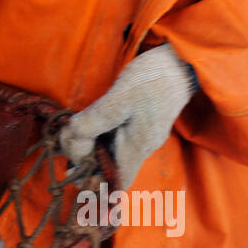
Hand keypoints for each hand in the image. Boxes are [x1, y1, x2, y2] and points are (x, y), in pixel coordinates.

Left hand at [58, 43, 196, 189]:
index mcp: (138, 147)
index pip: (116, 183)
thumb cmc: (153, 78)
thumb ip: (95, 119)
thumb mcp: (121, 97)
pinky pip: (114, 138)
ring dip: (89, 145)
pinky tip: (85, 123)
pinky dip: (98, 135)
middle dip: (84, 158)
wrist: (180, 62)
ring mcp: (141, 137)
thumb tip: (71, 138)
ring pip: (110, 152)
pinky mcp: (139, 125)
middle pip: (109, 167)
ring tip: (71, 131)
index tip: (75, 169)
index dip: (94, 185)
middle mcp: (141, 148)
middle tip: (66, 137)